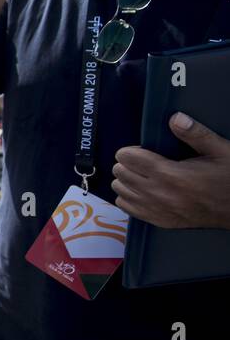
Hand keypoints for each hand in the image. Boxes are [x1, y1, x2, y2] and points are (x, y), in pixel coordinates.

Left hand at [112, 113, 229, 228]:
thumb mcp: (220, 151)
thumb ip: (196, 134)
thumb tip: (176, 118)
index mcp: (171, 175)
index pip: (127, 158)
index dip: (131, 150)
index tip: (142, 150)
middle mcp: (160, 194)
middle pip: (120, 173)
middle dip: (128, 163)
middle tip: (143, 161)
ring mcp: (158, 210)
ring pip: (120, 191)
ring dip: (126, 180)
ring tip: (142, 175)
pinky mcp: (159, 221)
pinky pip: (126, 208)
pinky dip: (129, 197)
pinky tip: (142, 191)